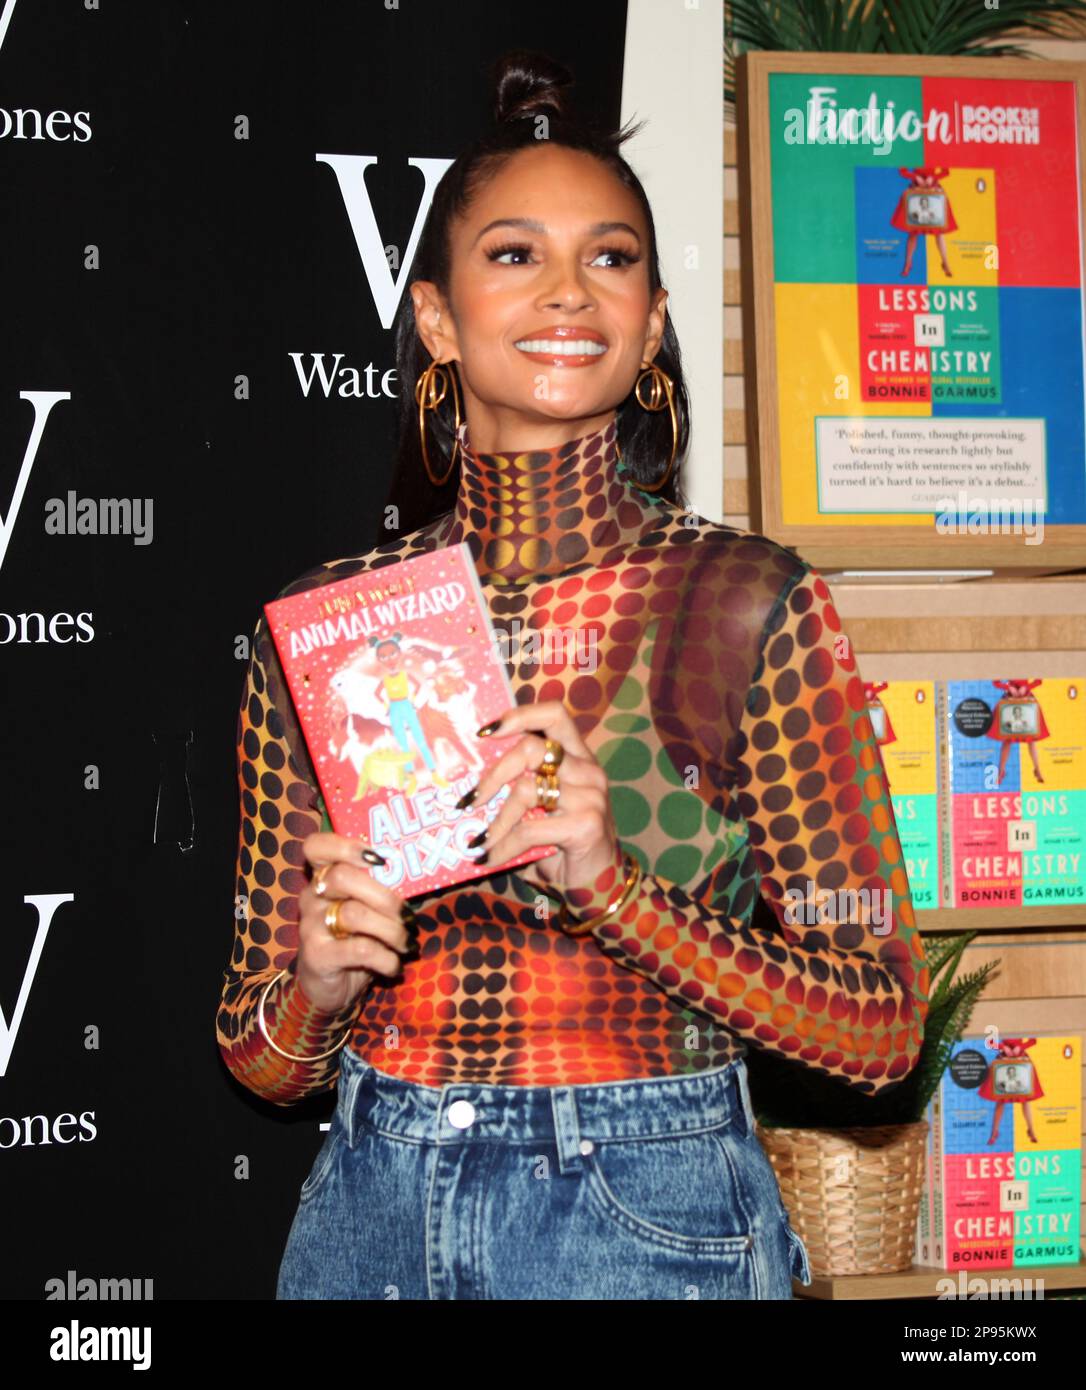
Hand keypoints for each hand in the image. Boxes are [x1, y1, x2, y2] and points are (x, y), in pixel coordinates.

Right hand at [294, 832, 414, 1013]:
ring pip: (354, 914)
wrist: (327, 986)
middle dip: (385, 897)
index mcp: (323, 877)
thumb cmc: (354, 939)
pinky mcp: (317, 956)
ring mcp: (310, 926)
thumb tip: (420, 873)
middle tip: (407, 916)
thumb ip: (380, 889)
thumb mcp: (366, 910)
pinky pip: (360, 949)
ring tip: (406, 943)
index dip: (344, 845)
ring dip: (392, 931)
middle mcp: (311, 897)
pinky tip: (394, 966)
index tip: (378, 859)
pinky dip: (386, 958)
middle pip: (342, 877)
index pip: (316, 846)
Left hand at [464, 700, 620, 895]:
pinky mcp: (586, 825)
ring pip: (525, 790)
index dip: (519, 715)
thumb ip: (519, 786)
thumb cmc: (561, 842)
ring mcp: (591, 796)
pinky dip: (503, 845)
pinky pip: (529, 829)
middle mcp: (588, 770)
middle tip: (471, 800)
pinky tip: (490, 858)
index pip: (553, 714)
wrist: (596, 882)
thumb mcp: (540, 808)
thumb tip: (468, 782)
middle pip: (531, 748)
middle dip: (493, 775)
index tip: (485, 732)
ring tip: (479, 841)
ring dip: (495, 820)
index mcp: (578, 756)